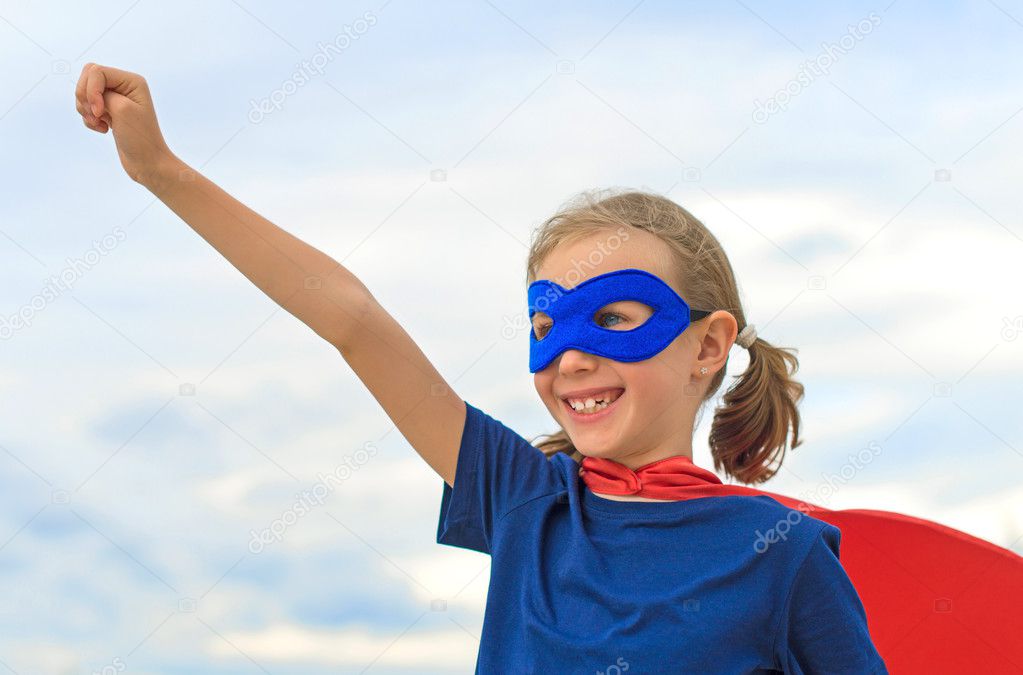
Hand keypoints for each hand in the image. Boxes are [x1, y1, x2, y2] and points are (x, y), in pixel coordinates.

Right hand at [74, 63, 174, 184]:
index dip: (91, 90)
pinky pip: (86, 108)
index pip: (96, 71)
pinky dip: (89, 120)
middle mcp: (124, 86)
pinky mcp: (109, 113)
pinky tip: (103, 130)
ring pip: (84, 93)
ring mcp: (116, 100)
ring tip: (100, 124)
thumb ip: (101, 92)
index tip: (99, 111)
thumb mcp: (121, 108)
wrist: (147, 163)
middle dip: (85, 97)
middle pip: (87, 78)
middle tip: (96, 115)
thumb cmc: (139, 137)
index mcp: (132, 81)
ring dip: (86, 110)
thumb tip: (87, 87)